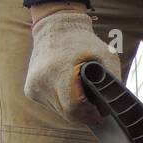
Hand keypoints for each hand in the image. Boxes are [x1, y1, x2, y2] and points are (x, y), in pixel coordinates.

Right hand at [23, 8, 119, 126]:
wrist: (56, 27)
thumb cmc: (84, 42)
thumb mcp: (106, 56)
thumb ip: (112, 82)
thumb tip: (110, 109)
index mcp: (58, 72)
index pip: (73, 108)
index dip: (90, 114)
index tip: (101, 115)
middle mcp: (41, 81)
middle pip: (67, 113)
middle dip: (84, 114)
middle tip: (96, 109)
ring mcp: (33, 86)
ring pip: (60, 112)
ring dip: (74, 109)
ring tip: (83, 95)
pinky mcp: (30, 90)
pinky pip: (52, 106)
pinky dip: (63, 103)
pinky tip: (70, 91)